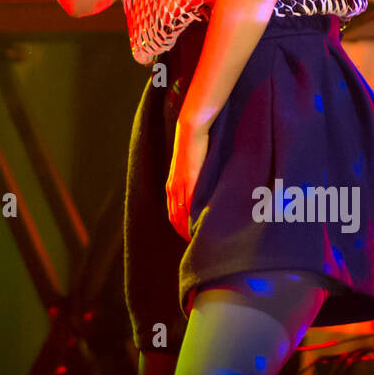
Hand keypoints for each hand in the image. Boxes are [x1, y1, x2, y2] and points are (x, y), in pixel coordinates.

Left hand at [166, 118, 209, 241]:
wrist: (190, 132)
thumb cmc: (193, 147)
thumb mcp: (190, 169)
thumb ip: (193, 182)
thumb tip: (202, 192)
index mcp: (172, 186)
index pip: (173, 214)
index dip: (180, 227)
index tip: (188, 236)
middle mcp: (172, 189)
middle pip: (175, 218)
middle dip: (183, 232)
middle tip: (193, 242)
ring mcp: (179, 186)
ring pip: (180, 216)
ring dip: (187, 229)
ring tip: (197, 239)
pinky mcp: (187, 183)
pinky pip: (188, 206)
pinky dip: (193, 219)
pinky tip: (199, 226)